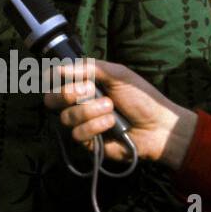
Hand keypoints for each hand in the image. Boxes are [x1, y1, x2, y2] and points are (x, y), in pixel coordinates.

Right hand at [43, 58, 196, 168]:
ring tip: (111, 107)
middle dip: (66, 94)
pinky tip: (111, 123)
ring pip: (65, 117)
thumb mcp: (117, 74)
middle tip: (87, 90)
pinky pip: (78, 134)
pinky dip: (94, 126)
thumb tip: (58, 67)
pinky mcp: (89, 144)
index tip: (61, 75)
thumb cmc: (140, 97)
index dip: (53, 78)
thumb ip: (89, 67)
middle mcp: (78, 105)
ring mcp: (83, 125)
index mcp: (82, 86)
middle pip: (51, 100)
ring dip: (88, 110)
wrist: (159, 125)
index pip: (54, 82)